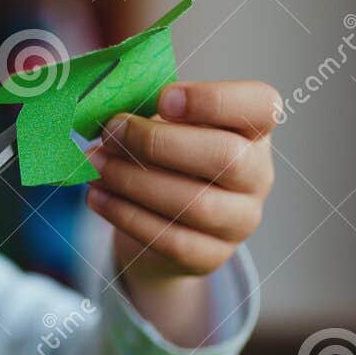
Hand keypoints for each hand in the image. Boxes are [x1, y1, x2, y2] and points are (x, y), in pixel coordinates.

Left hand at [85, 80, 278, 288]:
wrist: (164, 219)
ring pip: (195, 203)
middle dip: (157, 143)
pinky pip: (170, 240)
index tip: (163, 99)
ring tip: (94, 164)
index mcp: (255, 128)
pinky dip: (126, 215)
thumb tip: (109, 107)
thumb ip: (150, 108)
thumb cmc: (167, 154)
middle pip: (225, 158)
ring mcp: (240, 220)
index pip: (261, 105)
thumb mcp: (168, 122)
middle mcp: (258, 175)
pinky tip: (96, 195)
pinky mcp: (212, 256)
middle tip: (110, 132)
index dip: (213, 100)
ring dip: (133, 180)